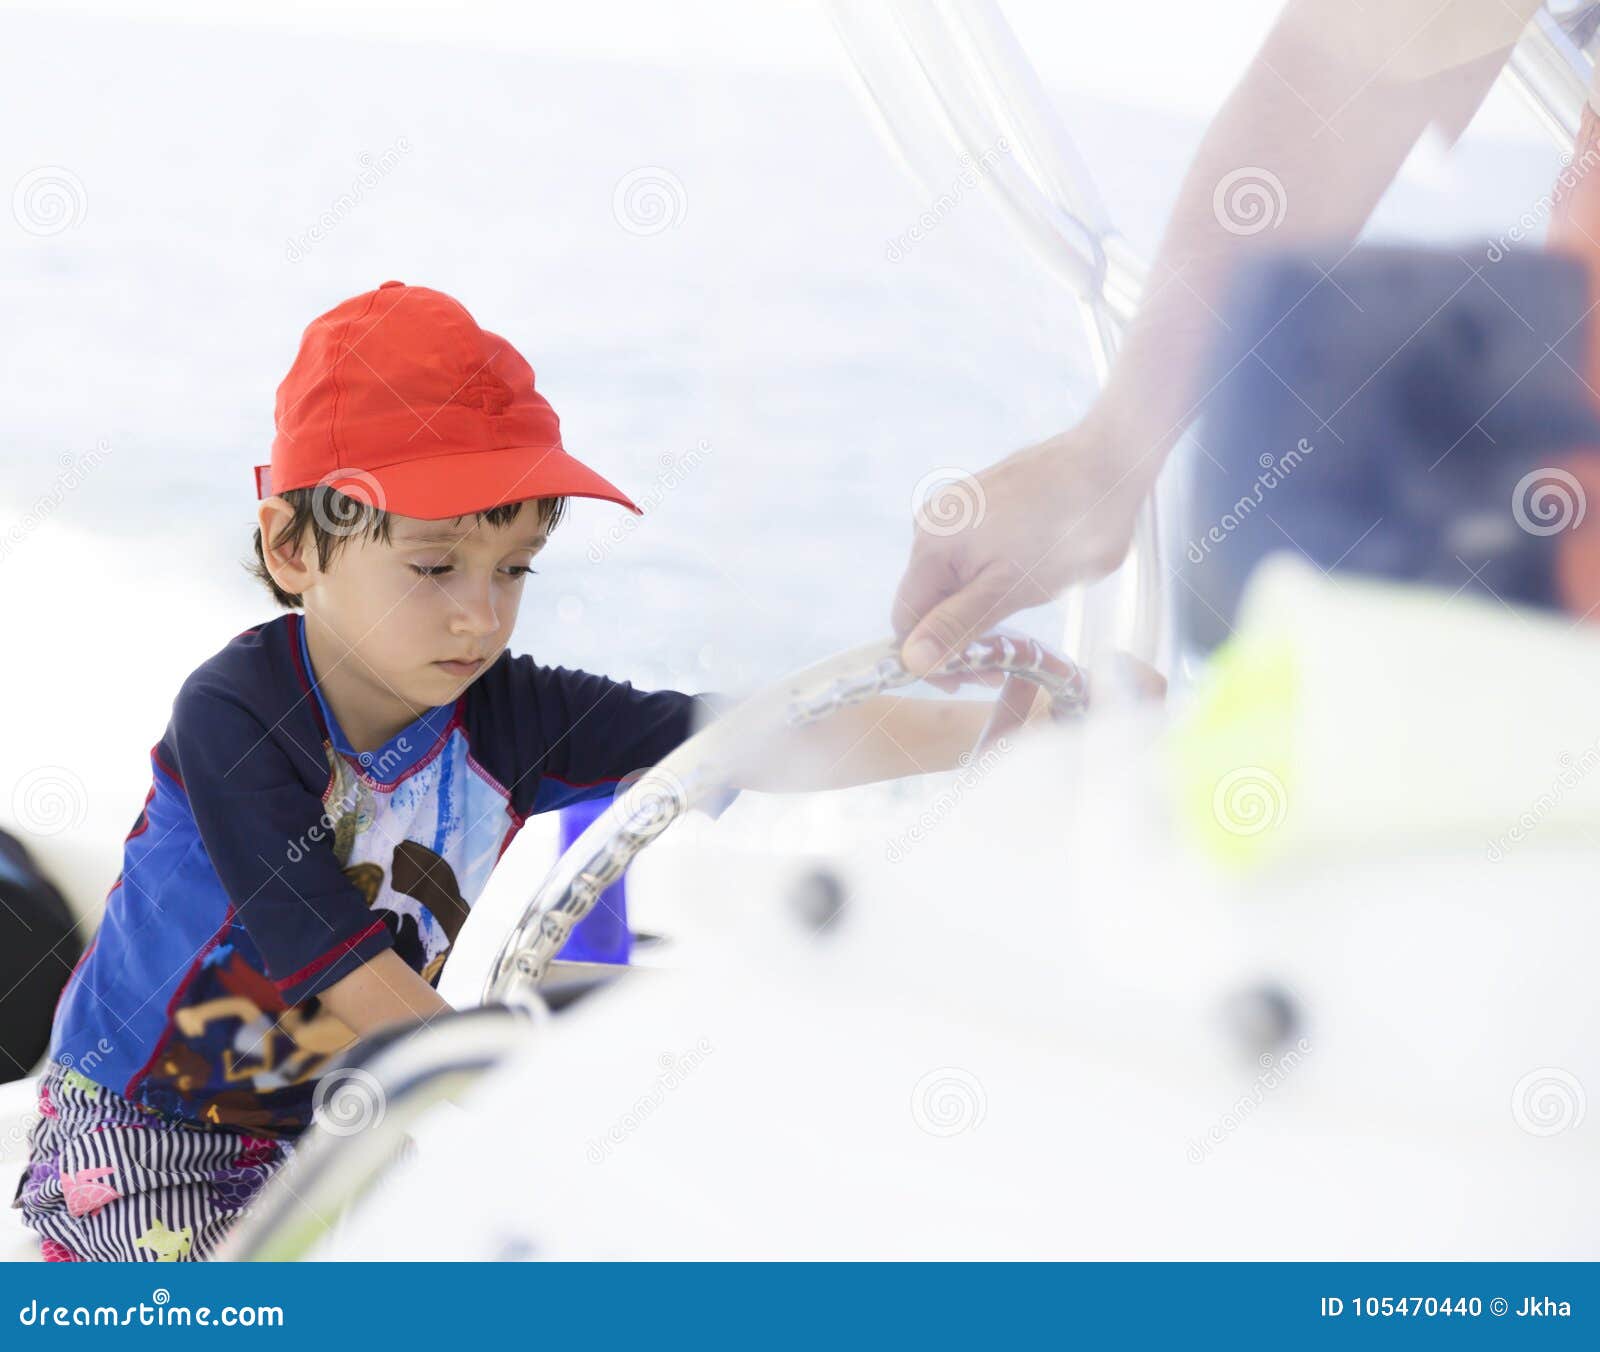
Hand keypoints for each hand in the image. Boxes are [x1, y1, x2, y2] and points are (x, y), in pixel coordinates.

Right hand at [892, 406, 1156, 678]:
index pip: (906, 620)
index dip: (932, 659)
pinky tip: (1022, 589)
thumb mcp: (1011, 589)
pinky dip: (986, 584)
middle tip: (1005, 664)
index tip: (975, 680)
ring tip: (1019, 630)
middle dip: (957, 638)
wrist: (1111, 459)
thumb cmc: (1067, 527)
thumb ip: (957, 626)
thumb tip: (909, 662)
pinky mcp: (980, 503)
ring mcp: (956, 509)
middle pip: (926, 601)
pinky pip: (968, 558)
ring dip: (974, 614)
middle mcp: (932, 522)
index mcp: (930, 544)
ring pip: (949, 582)